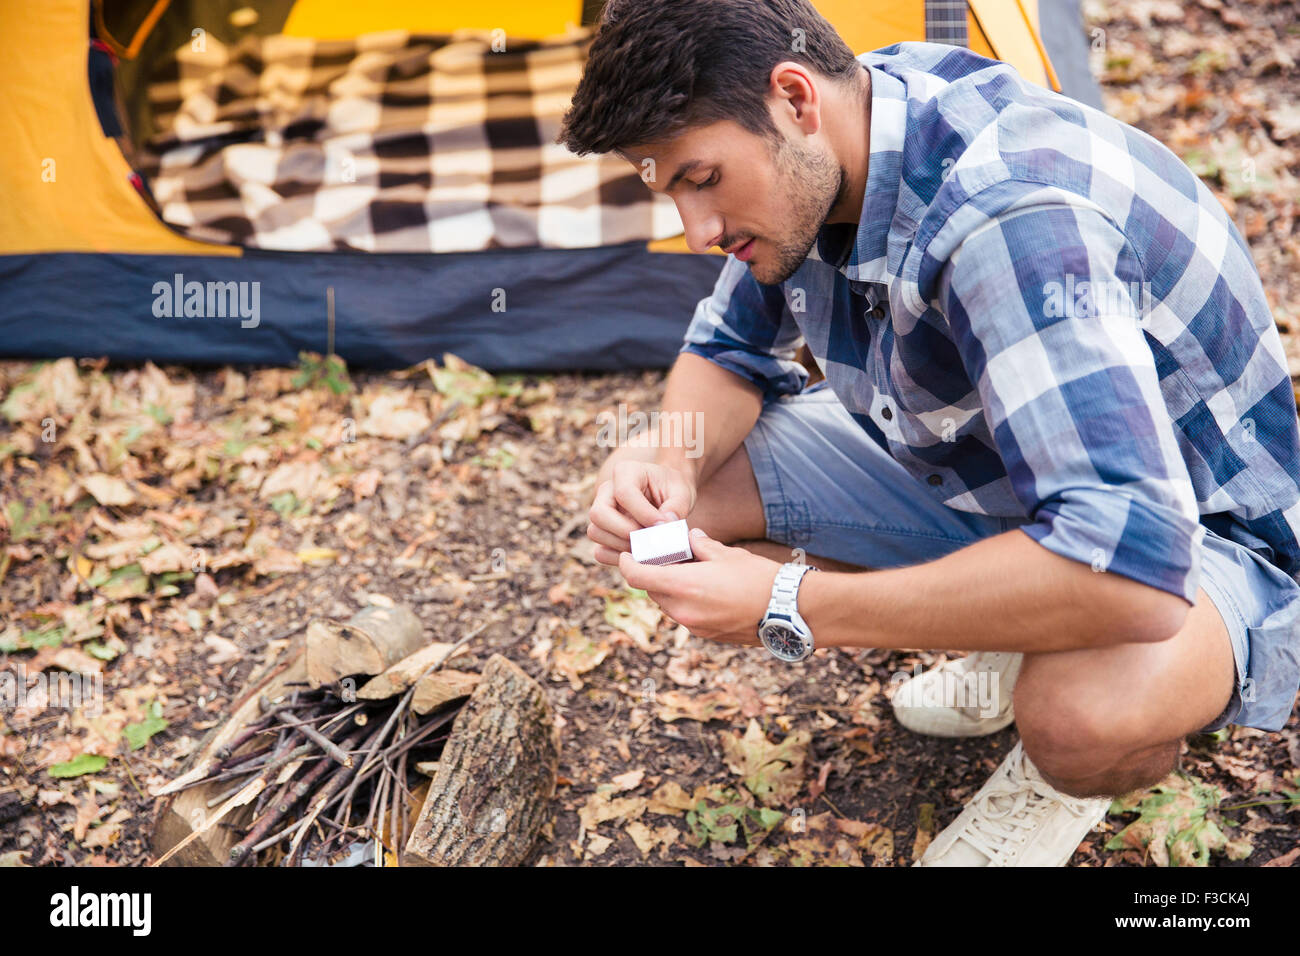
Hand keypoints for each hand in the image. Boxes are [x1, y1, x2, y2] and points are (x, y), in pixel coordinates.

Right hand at [587, 458, 696, 565]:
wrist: (669, 494)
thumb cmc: (674, 490)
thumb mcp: (682, 492)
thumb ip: (677, 507)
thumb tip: (664, 525)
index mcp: (626, 472)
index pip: (624, 493)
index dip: (643, 513)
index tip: (662, 525)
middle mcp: (607, 490)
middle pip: (599, 514)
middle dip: (625, 531)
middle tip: (650, 539)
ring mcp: (601, 511)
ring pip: (596, 532)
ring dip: (621, 545)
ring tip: (647, 547)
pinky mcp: (603, 532)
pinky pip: (600, 551)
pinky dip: (617, 557)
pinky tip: (639, 555)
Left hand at [617, 528, 779, 645]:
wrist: (788, 611)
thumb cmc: (759, 578)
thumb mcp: (727, 554)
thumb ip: (701, 546)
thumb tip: (690, 538)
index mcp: (683, 586)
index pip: (637, 576)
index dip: (626, 564)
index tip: (626, 554)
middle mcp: (683, 610)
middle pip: (651, 591)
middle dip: (653, 575)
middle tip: (663, 558)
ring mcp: (694, 627)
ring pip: (667, 605)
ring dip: (670, 590)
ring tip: (687, 574)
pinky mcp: (707, 635)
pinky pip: (685, 616)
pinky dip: (686, 603)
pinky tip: (704, 591)